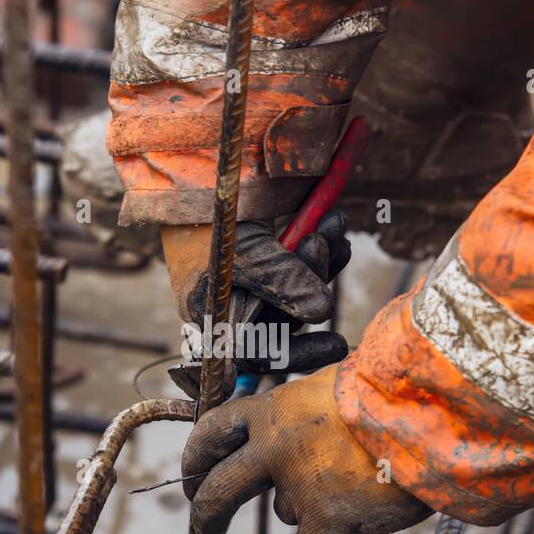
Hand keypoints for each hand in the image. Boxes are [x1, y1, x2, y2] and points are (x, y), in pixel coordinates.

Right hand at [161, 210, 351, 374]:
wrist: (195, 178)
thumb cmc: (206, 218)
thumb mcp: (244, 249)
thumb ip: (281, 279)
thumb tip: (324, 312)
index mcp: (215, 316)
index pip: (259, 351)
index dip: (300, 354)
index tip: (339, 345)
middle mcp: (231, 305)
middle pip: (285, 314)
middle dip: (313, 279)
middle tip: (325, 242)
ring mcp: (249, 281)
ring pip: (296, 288)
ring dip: (321, 259)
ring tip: (333, 225)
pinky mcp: (265, 257)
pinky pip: (298, 265)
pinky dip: (317, 248)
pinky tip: (331, 225)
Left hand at [182, 364, 432, 533]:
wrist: (433, 419)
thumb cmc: (396, 395)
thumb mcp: (336, 389)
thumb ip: (305, 417)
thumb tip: (295, 440)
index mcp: (272, 410)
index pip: (213, 432)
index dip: (196, 455)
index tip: (192, 473)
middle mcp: (273, 452)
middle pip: (218, 491)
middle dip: (205, 514)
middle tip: (204, 528)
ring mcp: (296, 492)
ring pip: (291, 512)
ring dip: (317, 505)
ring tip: (363, 476)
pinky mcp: (323, 526)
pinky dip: (343, 528)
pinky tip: (372, 503)